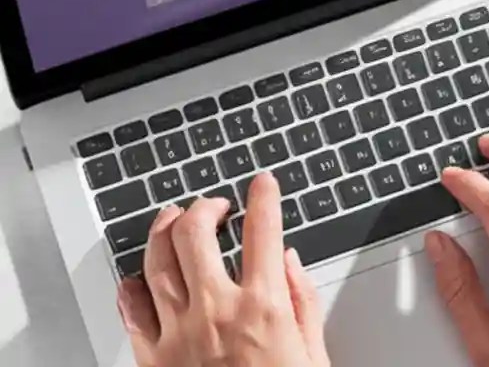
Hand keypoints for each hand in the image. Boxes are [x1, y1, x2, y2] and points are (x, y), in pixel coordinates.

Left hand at [116, 173, 329, 366]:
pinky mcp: (152, 358)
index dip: (263, 196)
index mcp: (263, 308)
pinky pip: (131, 308)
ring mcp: (178, 334)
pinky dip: (133, 284)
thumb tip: (289, 263)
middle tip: (215, 205)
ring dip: (163, 230)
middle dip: (205, 207)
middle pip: (195, 233)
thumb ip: (302, 302)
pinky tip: (140, 275)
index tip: (263, 183)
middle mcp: (216, 312)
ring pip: (156, 261)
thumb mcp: (314, 355)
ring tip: (173, 219)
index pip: (263, 229)